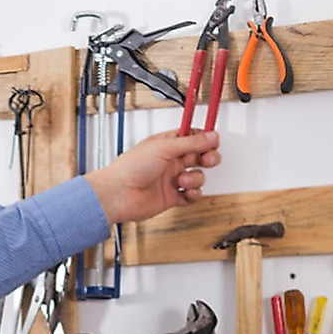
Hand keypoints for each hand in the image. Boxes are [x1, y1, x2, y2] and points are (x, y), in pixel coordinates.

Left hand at [85, 129, 220, 224]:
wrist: (119, 194)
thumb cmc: (131, 167)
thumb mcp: (165, 147)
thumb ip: (191, 142)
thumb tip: (211, 136)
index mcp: (168, 144)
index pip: (193, 137)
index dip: (205, 139)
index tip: (213, 140)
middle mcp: (170, 161)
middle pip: (199, 156)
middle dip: (207, 158)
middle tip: (208, 160)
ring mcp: (171, 180)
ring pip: (196, 177)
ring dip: (195, 179)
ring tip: (182, 181)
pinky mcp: (170, 197)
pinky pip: (190, 196)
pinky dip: (193, 195)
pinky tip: (187, 193)